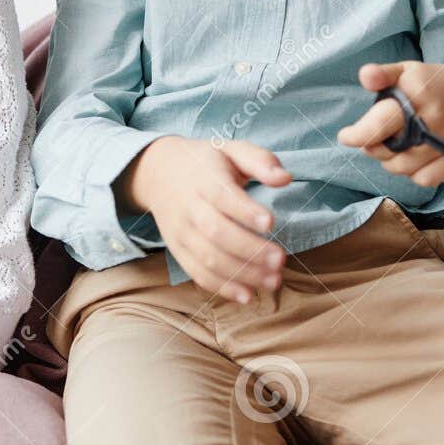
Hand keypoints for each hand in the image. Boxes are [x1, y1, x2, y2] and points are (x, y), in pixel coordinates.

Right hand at [120, 135, 291, 303]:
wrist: (158, 172)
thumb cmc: (205, 162)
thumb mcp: (231, 149)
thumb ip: (260, 160)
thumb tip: (285, 178)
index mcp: (204, 178)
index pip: (222, 196)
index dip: (245, 211)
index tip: (270, 222)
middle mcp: (190, 207)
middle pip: (216, 232)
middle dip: (250, 250)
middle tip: (280, 260)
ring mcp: (182, 232)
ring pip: (208, 258)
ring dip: (242, 274)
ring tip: (273, 281)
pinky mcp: (179, 250)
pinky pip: (198, 273)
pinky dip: (222, 288)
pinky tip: (248, 295)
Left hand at [337, 62, 443, 186]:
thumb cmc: (434, 83)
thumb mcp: (407, 70)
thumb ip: (382, 74)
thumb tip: (365, 76)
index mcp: (418, 94)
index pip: (381, 123)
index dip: (358, 134)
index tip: (346, 136)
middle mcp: (433, 120)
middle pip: (389, 150)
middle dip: (373, 146)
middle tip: (374, 136)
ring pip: (403, 167)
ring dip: (389, 161)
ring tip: (392, 146)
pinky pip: (425, 179)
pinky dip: (413, 174)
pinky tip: (412, 158)